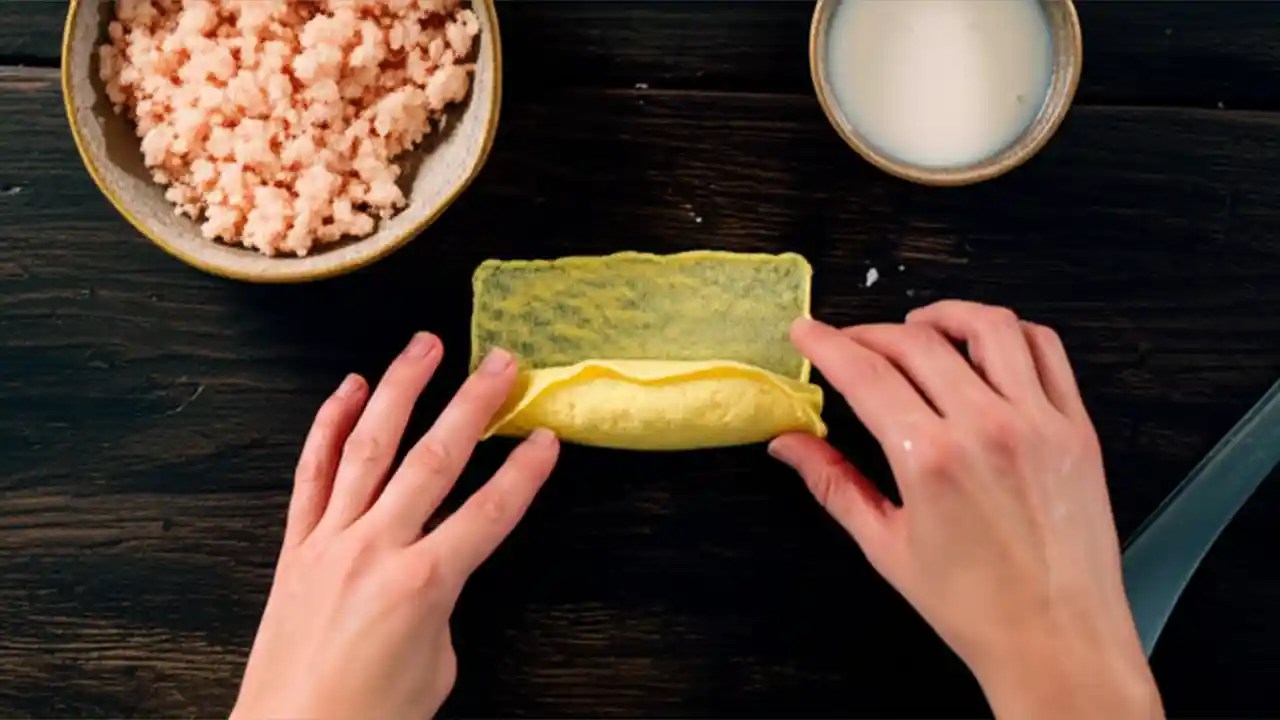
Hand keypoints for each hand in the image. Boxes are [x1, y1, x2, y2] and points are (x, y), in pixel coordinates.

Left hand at [232, 334, 558, 719]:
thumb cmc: (366, 719)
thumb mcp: (435, 663)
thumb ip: (443, 599)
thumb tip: (440, 563)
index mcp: (423, 584)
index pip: (489, 512)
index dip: (525, 473)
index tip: (546, 439)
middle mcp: (376, 549)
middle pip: (436, 460)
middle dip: (475, 405)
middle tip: (502, 363)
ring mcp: (331, 541)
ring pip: (370, 446)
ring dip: (402, 389)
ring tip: (426, 346)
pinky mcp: (297, 546)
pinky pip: (312, 473)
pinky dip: (329, 425)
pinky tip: (349, 390)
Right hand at [770, 302, 1161, 719]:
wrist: (1057, 641)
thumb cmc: (973, 606)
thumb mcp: (886, 546)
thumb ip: (833, 484)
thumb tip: (787, 445)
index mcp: (930, 459)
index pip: (866, 373)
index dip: (827, 344)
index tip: (807, 332)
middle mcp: (986, 428)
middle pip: (916, 342)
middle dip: (871, 333)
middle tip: (850, 342)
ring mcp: (1038, 422)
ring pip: (989, 327)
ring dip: (945, 314)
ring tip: (918, 325)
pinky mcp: (1076, 428)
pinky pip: (1048, 351)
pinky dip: (1011, 333)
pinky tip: (986, 345)